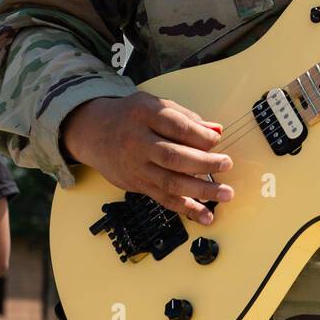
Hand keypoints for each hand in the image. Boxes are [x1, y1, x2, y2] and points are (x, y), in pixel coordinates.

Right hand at [61, 93, 231, 224]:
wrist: (93, 132)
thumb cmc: (130, 116)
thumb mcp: (154, 105)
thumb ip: (185, 117)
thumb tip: (216, 130)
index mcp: (144, 115)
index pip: (177, 127)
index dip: (201, 136)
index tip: (218, 140)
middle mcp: (138, 142)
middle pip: (173, 156)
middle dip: (204, 163)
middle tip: (226, 164)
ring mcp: (136, 166)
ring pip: (170, 182)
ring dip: (201, 191)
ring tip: (225, 193)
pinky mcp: (137, 185)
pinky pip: (163, 199)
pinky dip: (186, 208)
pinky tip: (205, 214)